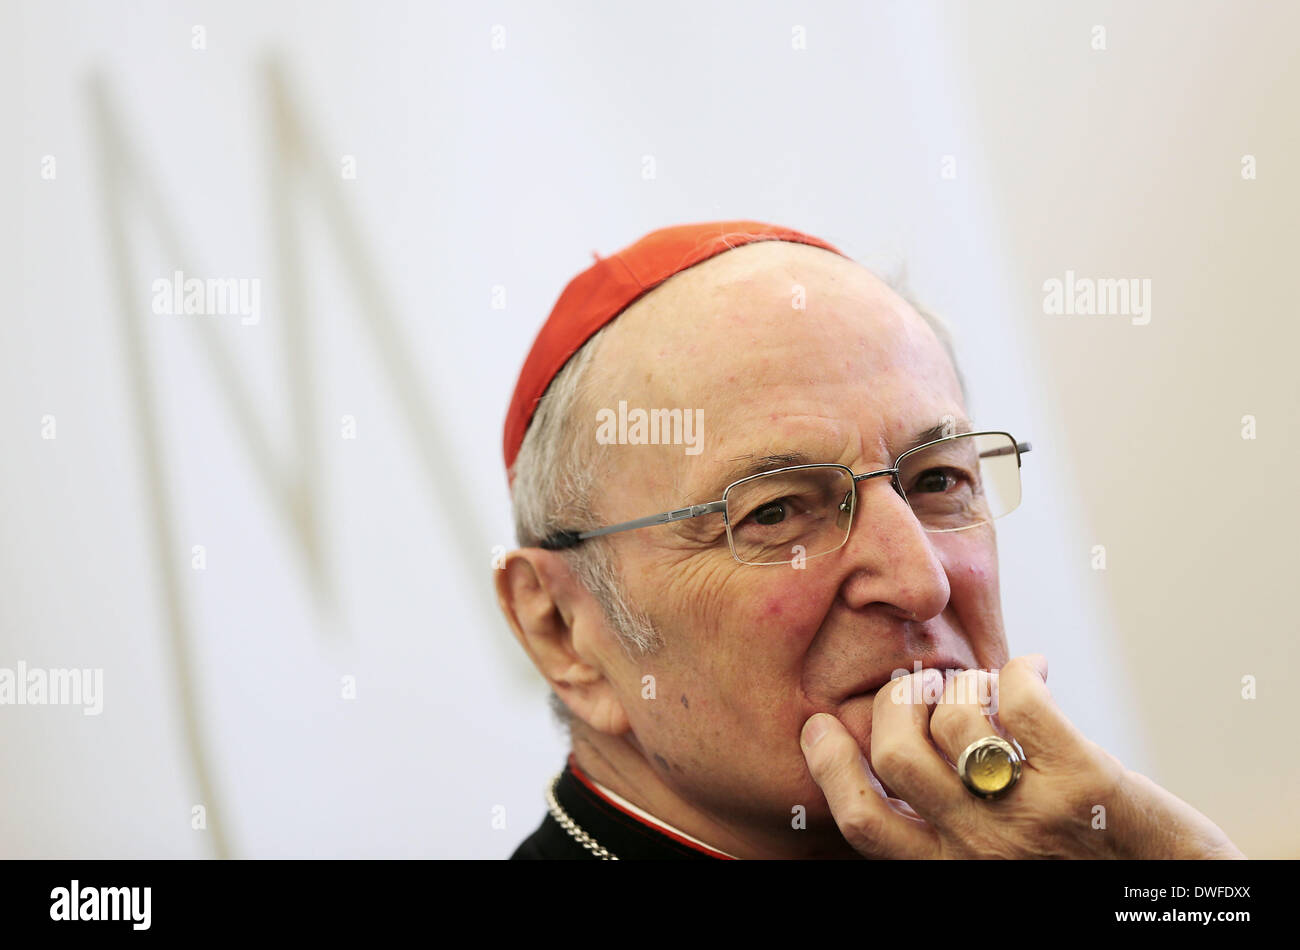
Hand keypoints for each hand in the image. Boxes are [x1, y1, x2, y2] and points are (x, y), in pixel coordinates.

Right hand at [800, 654, 1244, 858]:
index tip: (820, 725)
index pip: (862, 821)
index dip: (829, 764)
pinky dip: (1019, 670)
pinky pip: (1023, 700)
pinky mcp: (1087, 783)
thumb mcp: (995, 865)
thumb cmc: (1084, 872)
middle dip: (895, 703)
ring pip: (954, 724)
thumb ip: (950, 825)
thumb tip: (902, 752)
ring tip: (987, 688)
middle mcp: (981, 852)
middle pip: (895, 757)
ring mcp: (1032, 817)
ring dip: (963, 685)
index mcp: (952, 870)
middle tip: (920, 689)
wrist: (1181, 901)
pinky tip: (1034, 670)